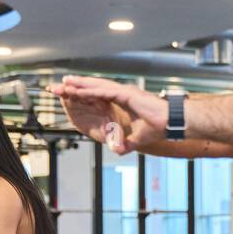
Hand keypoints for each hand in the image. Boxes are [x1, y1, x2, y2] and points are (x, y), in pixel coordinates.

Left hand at [52, 75, 167, 153]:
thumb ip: (126, 143)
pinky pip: (103, 92)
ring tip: (64, 84)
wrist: (172, 122)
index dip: (85, 94)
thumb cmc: (160, 127)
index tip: (71, 94)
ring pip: (96, 87)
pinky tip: (77, 90)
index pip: (99, 96)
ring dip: (79, 85)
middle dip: (76, 87)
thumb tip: (118, 150)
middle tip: (60, 85)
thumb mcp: (137, 139)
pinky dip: (89, 90)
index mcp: (124, 100)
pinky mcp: (125, 94)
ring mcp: (123, 92)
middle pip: (94, 88)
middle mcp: (122, 93)